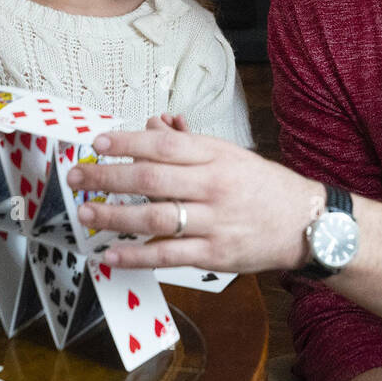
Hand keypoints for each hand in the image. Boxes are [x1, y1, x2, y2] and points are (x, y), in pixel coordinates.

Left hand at [66, 126, 322, 273]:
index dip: (127, 142)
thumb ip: (188, 143)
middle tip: (77, 177)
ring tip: (86, 212)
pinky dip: (136, 255)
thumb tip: (149, 125)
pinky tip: (111, 253)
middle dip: (107, 177)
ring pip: (156, 217)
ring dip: (114, 216)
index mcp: (216, 155)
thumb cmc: (262, 185)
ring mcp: (214, 222)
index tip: (97, 142)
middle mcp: (213, 185)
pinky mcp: (215, 254)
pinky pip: (168, 255)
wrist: (305, 222)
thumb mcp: (230, 154)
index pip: (164, 144)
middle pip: (151, 179)